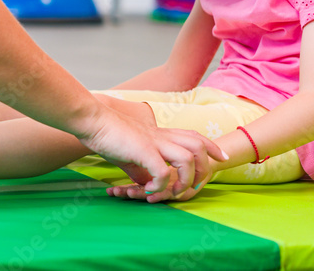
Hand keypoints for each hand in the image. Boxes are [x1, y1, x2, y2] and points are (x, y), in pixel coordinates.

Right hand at [78, 105, 226, 199]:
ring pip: (188, 159)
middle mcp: (162, 136)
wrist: (91, 121)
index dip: (212, 146)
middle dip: (204, 169)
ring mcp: (154, 142)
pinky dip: (160, 185)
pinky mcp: (144, 151)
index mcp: (161, 134)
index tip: (222, 157)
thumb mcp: (130, 153)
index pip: (195, 136)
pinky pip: (162, 172)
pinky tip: (149, 190)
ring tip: (173, 192)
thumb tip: (147, 182)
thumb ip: (142, 167)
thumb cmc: (107, 135)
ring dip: (185, 180)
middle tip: (196, 186)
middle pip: (199, 147)